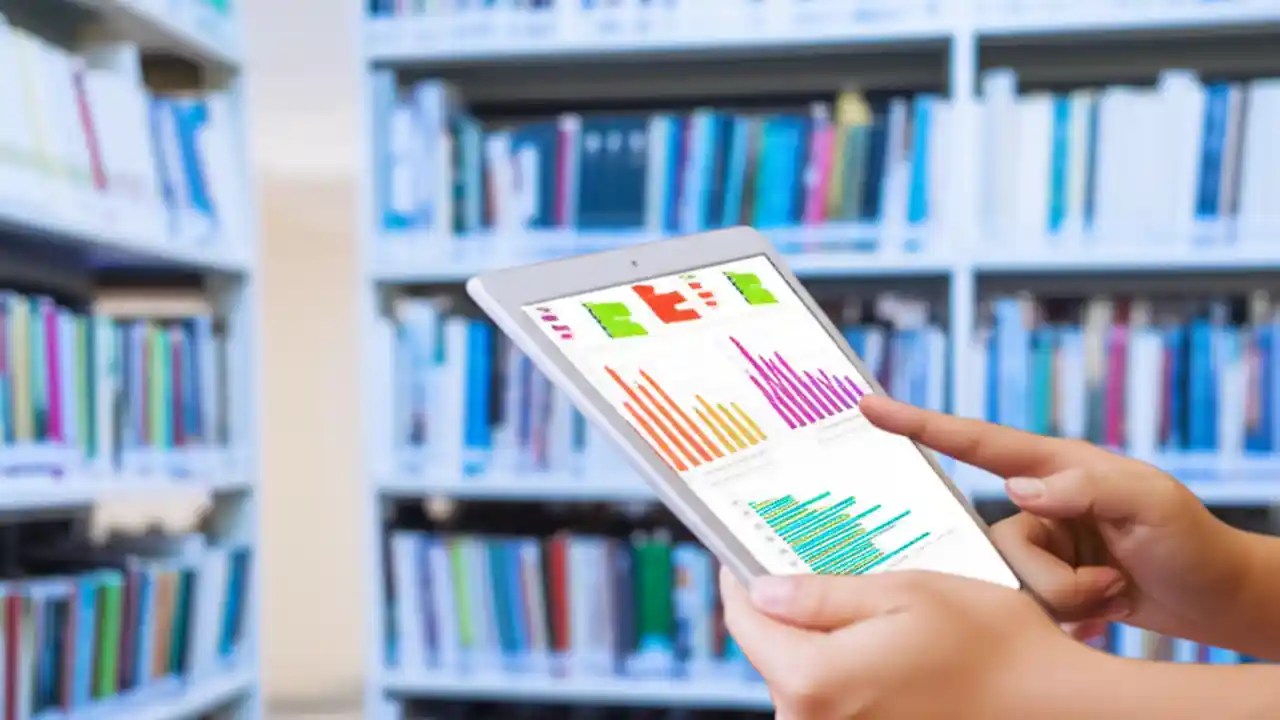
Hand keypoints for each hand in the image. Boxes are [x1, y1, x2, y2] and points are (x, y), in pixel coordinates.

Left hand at [721, 568, 1105, 718]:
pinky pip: (832, 701)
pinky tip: (878, 643)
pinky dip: (843, 668)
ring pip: (800, 677)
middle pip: (770, 652)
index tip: (743, 553)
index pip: (745, 622)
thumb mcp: (902, 594)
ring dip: (818, 640)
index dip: (740, 581)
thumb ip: (820, 596)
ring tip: (859, 604)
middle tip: (813, 567)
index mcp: (813, 680)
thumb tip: (759, 590)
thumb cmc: (988, 644)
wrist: (1052, 706)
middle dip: (785, 609)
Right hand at [860, 396, 1257, 651]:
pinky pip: (1028, 607)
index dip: (919, 423)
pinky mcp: (1047, 583)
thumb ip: (1085, 487)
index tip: (869, 406)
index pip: (976, 440)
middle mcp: (1040, 501)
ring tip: (1117, 595)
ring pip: (1015, 583)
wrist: (1215, 596)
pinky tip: (1106, 611)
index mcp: (1056, 466)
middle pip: (1003, 543)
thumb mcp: (1150, 504)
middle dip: (1056, 579)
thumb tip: (1019, 489)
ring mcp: (1043, 545)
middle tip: (1112, 581)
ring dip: (1072, 602)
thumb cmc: (1192, 541)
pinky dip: (1071, 616)